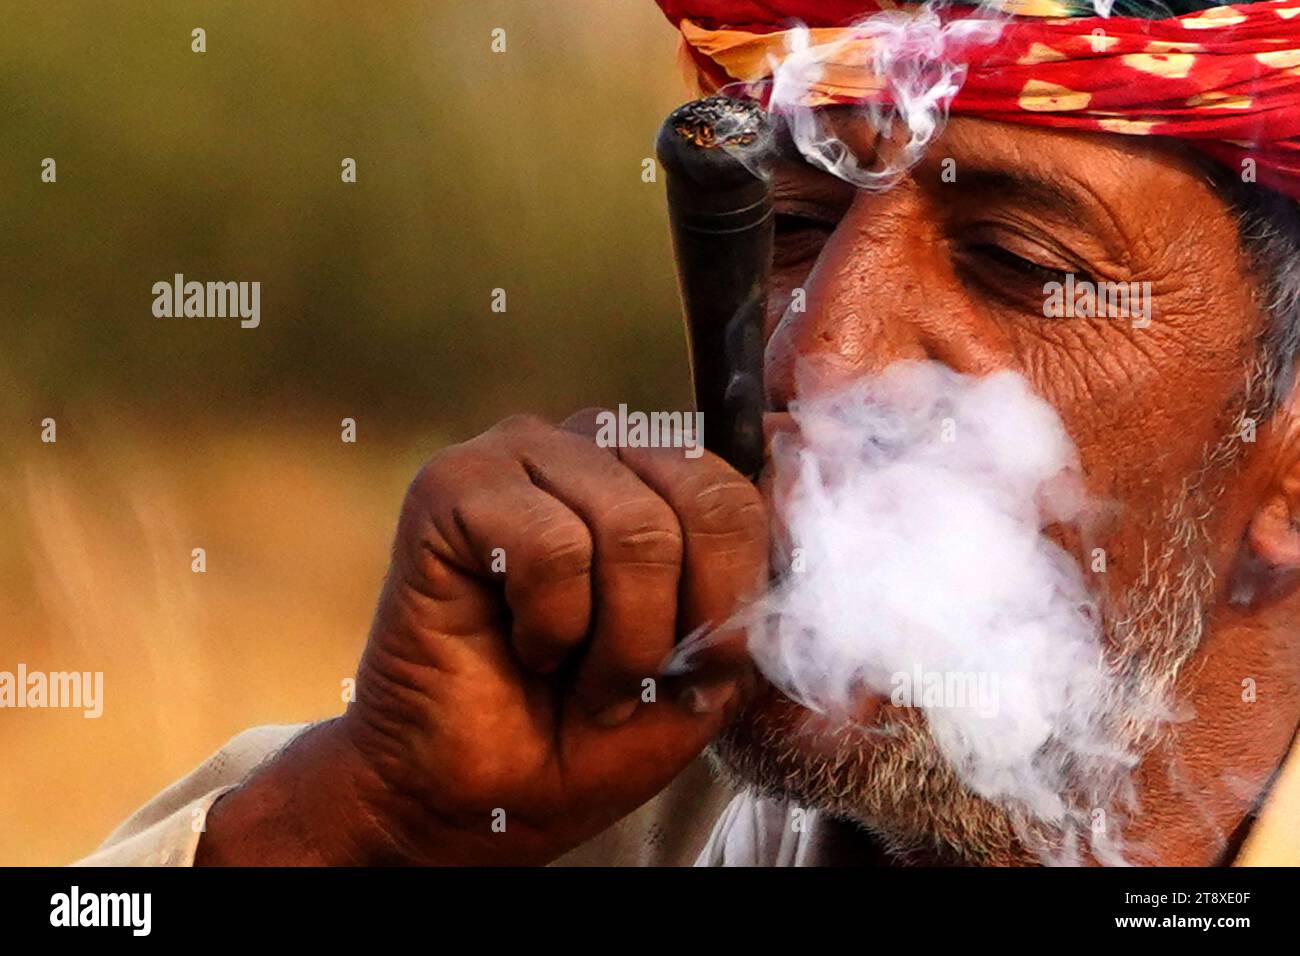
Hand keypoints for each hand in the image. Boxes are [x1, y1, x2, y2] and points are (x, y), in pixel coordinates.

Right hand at [198, 411, 766, 864]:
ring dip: (618, 641)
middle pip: (706, 499)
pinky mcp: (454, 486)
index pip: (747, 486)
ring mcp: (524, 454)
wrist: (478, 799)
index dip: (740, 591)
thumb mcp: (707, 668)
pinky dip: (552, 624)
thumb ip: (755, 587)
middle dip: (684, 624)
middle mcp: (595, 446)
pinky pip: (554, 546)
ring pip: (635, 528)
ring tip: (575, 674)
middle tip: (632, 682)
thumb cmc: (588, 732)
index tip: (705, 661)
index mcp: (658, 474)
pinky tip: (523, 642)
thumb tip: (799, 480)